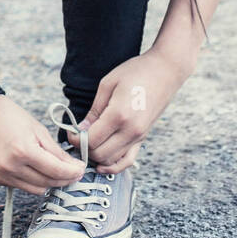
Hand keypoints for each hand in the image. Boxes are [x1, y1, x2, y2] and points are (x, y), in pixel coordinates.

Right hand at [0, 95, 85, 194]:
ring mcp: (2, 175)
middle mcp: (11, 167)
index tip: (81, 169)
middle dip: (64, 179)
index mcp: (23, 151)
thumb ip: (56, 151)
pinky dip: (32, 180)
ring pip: (35, 189)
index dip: (72, 172)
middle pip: (47, 183)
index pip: (56, 171)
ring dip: (48, 182)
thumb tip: (74, 167)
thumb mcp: (38, 129)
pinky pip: (21, 186)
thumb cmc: (10, 115)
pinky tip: (34, 168)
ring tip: (55, 170)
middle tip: (73, 171)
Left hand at [67, 47, 191, 174]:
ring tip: (88, 144)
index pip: (91, 139)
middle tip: (77, 136)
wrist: (166, 71)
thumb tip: (82, 128)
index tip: (70, 132)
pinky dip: (114, 166)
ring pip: (112, 160)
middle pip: (100, 154)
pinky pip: (128, 161)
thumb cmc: (136, 71)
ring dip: (96, 157)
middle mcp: (131, 130)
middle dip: (84, 148)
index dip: (76, 138)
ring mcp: (139, 136)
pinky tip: (102, 164)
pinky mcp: (143, 138)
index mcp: (119, 114)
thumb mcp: (108, 83)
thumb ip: (94, 109)